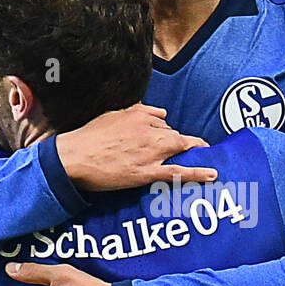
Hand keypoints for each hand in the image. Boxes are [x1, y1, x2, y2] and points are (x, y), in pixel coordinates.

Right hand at [56, 103, 217, 192]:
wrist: (73, 158)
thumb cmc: (88, 138)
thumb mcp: (112, 115)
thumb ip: (138, 111)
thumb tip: (161, 113)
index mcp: (139, 116)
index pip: (162, 123)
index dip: (164, 133)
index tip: (166, 140)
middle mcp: (148, 132)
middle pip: (175, 135)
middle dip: (181, 143)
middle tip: (190, 149)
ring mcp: (150, 152)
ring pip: (180, 148)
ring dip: (193, 152)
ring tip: (206, 155)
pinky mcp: (147, 172)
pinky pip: (178, 172)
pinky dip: (197, 172)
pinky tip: (212, 173)